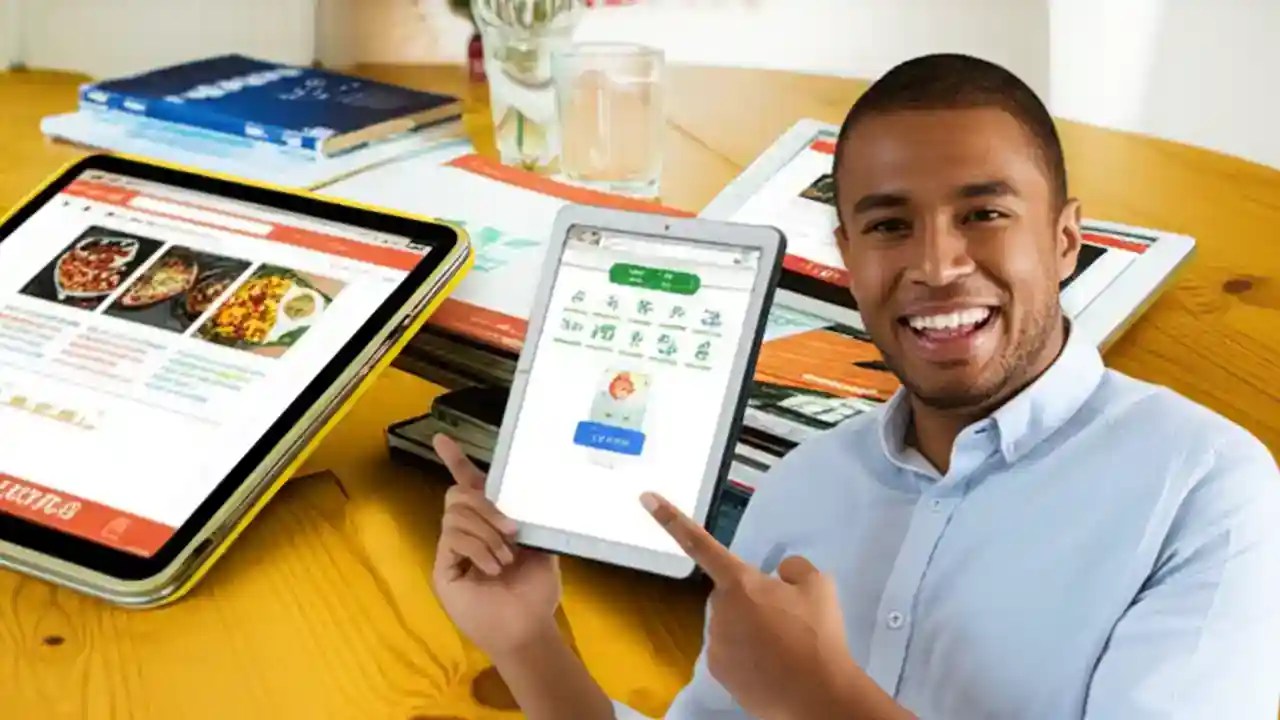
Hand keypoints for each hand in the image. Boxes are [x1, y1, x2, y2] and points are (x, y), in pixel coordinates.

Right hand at [431, 435, 561, 659]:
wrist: (527, 628)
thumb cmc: (535, 592)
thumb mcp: (542, 547)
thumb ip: (534, 519)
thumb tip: (539, 491)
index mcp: (492, 523)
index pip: (469, 485)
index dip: (456, 461)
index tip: (442, 438)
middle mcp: (468, 532)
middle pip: (459, 494)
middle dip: (485, 505)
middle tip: (512, 529)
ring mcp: (453, 549)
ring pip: (456, 513)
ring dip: (486, 532)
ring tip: (505, 559)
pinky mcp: (443, 567)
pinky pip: (452, 537)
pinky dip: (477, 547)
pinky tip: (492, 567)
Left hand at [642, 492, 902, 719]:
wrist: (817, 695)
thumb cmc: (817, 636)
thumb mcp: (818, 586)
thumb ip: (794, 568)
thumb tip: (780, 575)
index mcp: (739, 582)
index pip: (700, 543)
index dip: (670, 518)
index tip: (646, 497)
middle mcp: (719, 610)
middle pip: (730, 595)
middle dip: (750, 601)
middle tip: (785, 619)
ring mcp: (715, 643)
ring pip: (731, 625)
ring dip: (749, 629)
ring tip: (783, 645)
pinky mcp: (718, 671)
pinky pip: (730, 653)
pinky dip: (747, 656)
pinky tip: (772, 665)